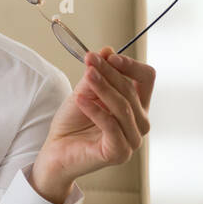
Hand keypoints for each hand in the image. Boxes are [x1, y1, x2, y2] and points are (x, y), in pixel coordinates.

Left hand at [33, 46, 156, 189]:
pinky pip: (111, 126)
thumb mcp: (84, 92)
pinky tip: (80, 99)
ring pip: (123, 107)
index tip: (108, 56)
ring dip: (103, 88)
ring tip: (86, 75)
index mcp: (136, 106)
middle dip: (109, 73)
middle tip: (90, 60)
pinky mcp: (119, 153)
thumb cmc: (72, 123)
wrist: (56, 151)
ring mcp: (132, 140)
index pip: (146, 79)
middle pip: (132, 90)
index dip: (130, 65)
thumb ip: (97, 75)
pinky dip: (95, 110)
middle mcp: (139, 123)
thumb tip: (107, 50)